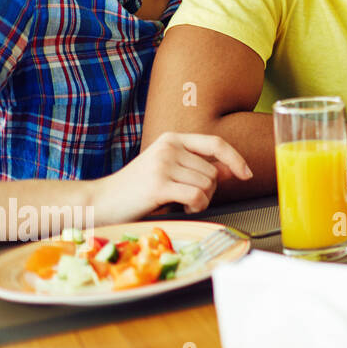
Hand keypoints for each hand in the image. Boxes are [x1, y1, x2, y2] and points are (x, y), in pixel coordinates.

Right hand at [92, 132, 252, 222]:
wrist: (100, 201)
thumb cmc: (136, 189)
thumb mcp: (168, 170)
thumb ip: (196, 167)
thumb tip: (231, 169)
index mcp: (172, 139)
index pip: (216, 143)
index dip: (236, 159)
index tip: (246, 174)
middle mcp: (169, 147)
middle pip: (214, 170)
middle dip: (210, 190)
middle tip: (189, 199)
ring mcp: (163, 164)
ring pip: (208, 184)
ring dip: (202, 200)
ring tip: (181, 204)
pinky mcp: (159, 184)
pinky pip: (197, 196)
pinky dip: (197, 207)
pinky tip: (183, 209)